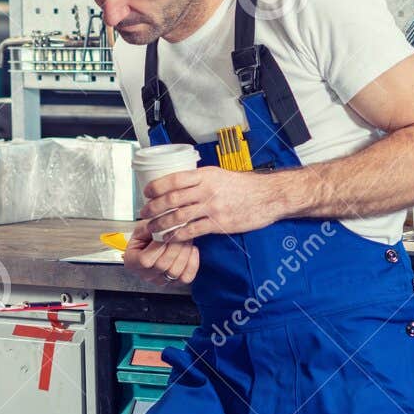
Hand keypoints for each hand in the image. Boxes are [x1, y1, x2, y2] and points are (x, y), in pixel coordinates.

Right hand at [122, 220, 198, 287]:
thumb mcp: (143, 227)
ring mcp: (160, 280)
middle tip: (180, 232)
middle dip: (174, 246)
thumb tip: (163, 225)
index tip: (166, 233)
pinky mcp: (174, 282)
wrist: (154, 242)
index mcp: (132, 261)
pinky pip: (186, 277)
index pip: (146, 260)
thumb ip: (150, 226)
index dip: (158, 246)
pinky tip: (191, 250)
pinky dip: (192, 263)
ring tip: (186, 239)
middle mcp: (145, 274)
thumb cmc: (147, 236)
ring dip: (184, 253)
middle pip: (162, 266)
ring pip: (175, 272)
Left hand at [142, 167, 281, 240]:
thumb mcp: (221, 175)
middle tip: (144, 214)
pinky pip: (193, 231)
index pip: (174, 179)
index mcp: (206, 175)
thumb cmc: (246, 186)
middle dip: (153, 208)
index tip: (146, 193)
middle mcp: (207, 190)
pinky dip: (178, 235)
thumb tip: (182, 184)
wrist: (269, 196)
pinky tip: (170, 238)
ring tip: (152, 229)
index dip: (156, 187)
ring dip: (161, 224)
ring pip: (179, 216)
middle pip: (172, 199)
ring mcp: (213, 207)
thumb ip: (202, 180)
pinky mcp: (219, 223)